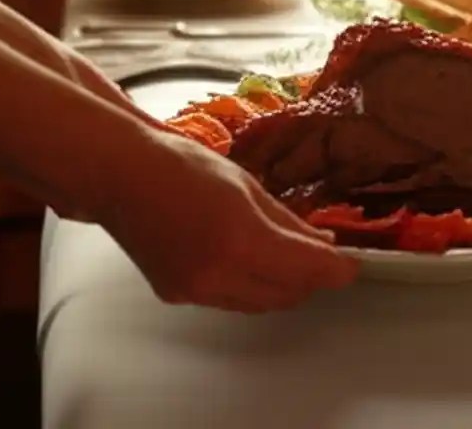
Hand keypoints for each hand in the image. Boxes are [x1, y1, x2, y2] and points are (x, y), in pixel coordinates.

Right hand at [98, 129, 358, 312]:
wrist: (119, 177)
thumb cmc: (184, 167)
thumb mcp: (248, 186)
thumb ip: (288, 222)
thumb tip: (324, 244)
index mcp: (241, 240)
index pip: (307, 269)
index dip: (336, 271)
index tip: (352, 266)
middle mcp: (218, 274)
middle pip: (287, 294)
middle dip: (310, 278)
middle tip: (320, 255)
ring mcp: (194, 290)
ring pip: (260, 303)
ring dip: (282, 285)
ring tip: (286, 256)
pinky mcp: (176, 295)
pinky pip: (229, 300)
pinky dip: (249, 285)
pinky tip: (247, 259)